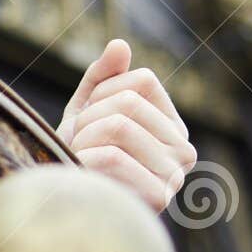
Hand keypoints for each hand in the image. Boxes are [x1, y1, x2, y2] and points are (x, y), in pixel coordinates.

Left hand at [56, 39, 196, 213]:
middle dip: (89, 118)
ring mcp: (174, 176)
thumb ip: (104, 78)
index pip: (141, 80)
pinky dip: (84, 160)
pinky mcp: (157, 198)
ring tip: (80, 159)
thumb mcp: (87, 111)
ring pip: (118, 125)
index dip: (102, 93)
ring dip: (83, 140)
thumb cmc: (79, 157)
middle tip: (80, 144)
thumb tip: (119, 44)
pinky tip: (83, 175)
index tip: (90, 120)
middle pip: (127, 101)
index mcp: (173, 127)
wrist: (67, 206)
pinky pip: (111, 156)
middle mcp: (184, 151)